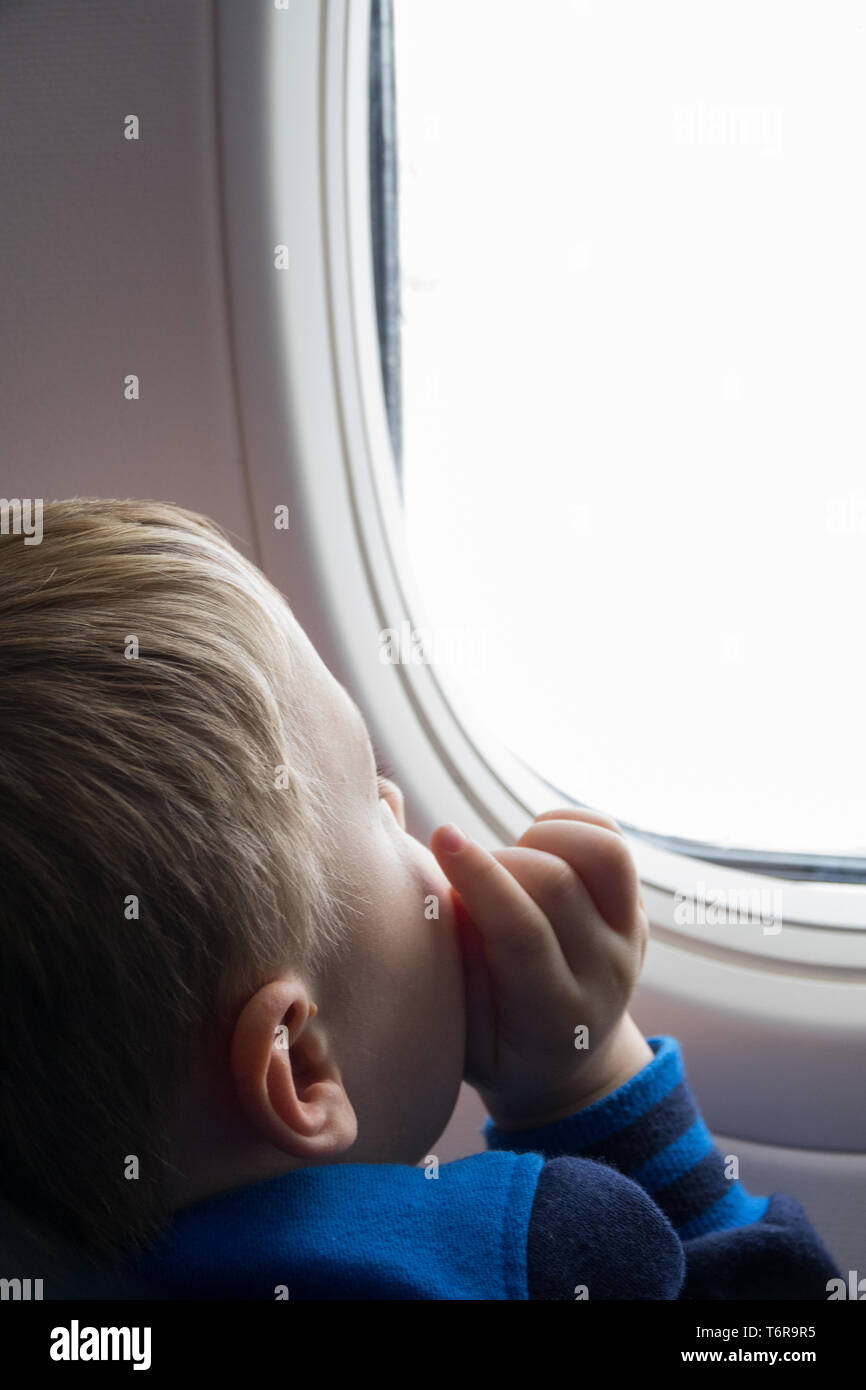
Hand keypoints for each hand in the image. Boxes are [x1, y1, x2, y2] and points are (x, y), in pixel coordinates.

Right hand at [430, 809, 652, 1128]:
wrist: (567, 1065)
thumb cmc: (499, 1049)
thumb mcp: (463, 1036)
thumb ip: (455, 968)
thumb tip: (450, 890)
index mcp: (555, 1017)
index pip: (522, 932)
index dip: (480, 878)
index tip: (442, 838)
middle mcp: (605, 975)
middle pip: (559, 884)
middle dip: (498, 861)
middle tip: (468, 880)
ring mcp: (629, 940)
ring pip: (606, 853)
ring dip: (546, 838)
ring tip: (511, 859)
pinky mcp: (636, 911)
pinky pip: (614, 843)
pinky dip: (570, 826)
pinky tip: (535, 848)